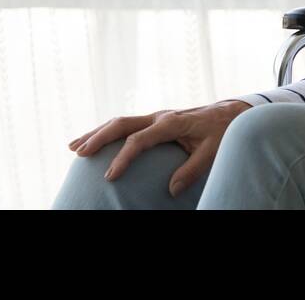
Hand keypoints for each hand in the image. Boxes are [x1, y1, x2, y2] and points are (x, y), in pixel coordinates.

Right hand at [67, 99, 252, 196]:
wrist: (230, 113)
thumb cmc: (222, 133)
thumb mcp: (213, 151)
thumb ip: (192, 170)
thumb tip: (171, 190)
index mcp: (172, 122)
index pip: (140, 139)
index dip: (123, 157)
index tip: (110, 177)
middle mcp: (160, 116)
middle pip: (122, 123)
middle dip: (99, 137)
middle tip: (80, 154)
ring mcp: (156, 116)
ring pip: (119, 121)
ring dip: (96, 133)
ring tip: (73, 147)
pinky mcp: (154, 121)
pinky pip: (126, 125)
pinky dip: (107, 132)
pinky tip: (92, 141)